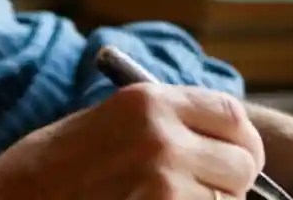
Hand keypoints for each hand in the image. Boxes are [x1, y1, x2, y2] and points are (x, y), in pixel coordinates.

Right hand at [0, 83, 264, 198]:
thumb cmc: (50, 170)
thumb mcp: (105, 123)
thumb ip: (161, 123)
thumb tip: (219, 140)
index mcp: (147, 101)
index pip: (232, 114)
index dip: (239, 140)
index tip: (233, 157)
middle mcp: (162, 135)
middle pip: (243, 161)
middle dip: (230, 181)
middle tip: (199, 191)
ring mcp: (163, 181)